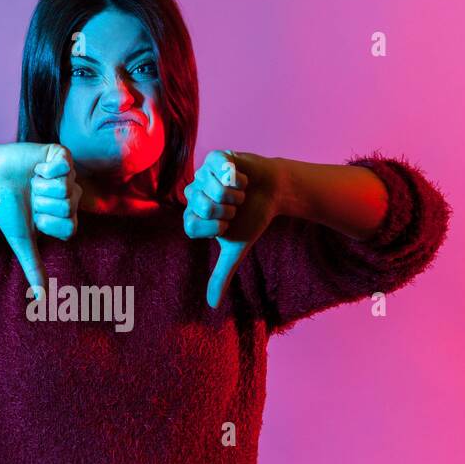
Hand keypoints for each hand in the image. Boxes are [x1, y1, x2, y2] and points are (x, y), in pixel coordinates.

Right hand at [0, 142, 82, 294]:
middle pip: (69, 207)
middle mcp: (70, 195)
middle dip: (43, 204)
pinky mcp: (60, 155)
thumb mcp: (22, 241)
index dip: (48, 223)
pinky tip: (36, 168)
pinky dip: (45, 169)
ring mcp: (68, 174)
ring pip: (66, 187)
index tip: (34, 216)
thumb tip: (41, 299)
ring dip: (41, 187)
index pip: (70, 227)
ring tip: (32, 182)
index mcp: (66, 215)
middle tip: (31, 197)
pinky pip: (65, 166)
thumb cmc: (6, 209)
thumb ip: (34, 267)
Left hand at [182, 149, 281, 307]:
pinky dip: (239, 178)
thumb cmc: (252, 219)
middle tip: (236, 206)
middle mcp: (192, 195)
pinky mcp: (215, 158)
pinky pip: (223, 171)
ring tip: (240, 193)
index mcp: (192, 216)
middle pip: (203, 206)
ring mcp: (202, 174)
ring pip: (214, 189)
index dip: (214, 226)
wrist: (273, 193)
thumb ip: (221, 275)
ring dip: (235, 195)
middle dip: (228, 210)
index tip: (227, 224)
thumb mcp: (236, 249)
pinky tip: (241, 178)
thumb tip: (211, 305)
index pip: (190, 225)